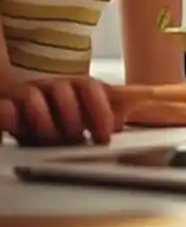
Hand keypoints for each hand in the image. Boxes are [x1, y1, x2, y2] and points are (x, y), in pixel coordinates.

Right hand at [0, 77, 122, 146]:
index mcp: (75, 86)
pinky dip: (10, 118)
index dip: (101, 111)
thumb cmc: (58, 118)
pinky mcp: (4, 106)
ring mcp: (26, 94)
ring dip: (44, 123)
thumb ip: (104, 116)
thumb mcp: (85, 118)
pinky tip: (19, 131)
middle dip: (72, 119)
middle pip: (64, 91)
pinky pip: (5, 109)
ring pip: (34, 98)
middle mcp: (51, 86)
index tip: (105, 136)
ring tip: (49, 140)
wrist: (17, 109)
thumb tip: (131, 116)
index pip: (92, 88)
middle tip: (75, 138)